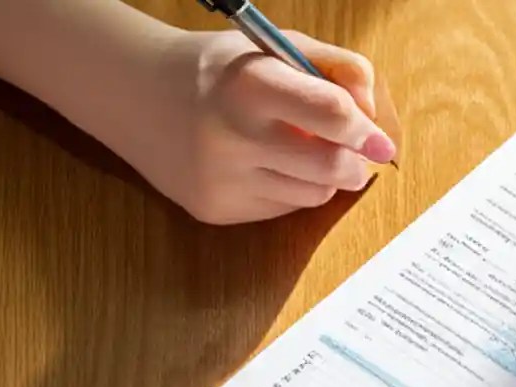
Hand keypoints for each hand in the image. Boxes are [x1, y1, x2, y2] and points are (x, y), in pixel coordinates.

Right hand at [119, 30, 396, 224]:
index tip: (381, 141)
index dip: (365, 129)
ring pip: (312, 195)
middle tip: (356, 155)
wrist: (134, 93)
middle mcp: (232, 135)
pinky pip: (281, 209)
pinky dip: (287, 189)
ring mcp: (221, 178)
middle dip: (354, 164)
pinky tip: (261, 165)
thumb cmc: (221, 70)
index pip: (330, 112)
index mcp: (250, 84)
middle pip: (329, 167)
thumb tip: (372, 113)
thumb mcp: (274, 48)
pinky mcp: (215, 209)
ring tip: (298, 151)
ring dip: (321, 178)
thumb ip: (335, 68)